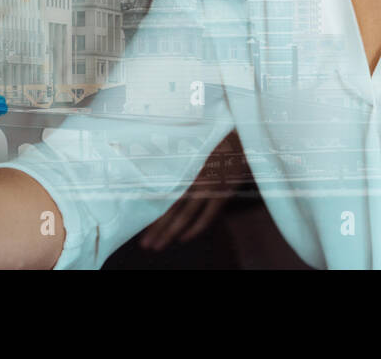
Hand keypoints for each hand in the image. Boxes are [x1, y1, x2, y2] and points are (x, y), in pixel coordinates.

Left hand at [139, 130, 241, 250]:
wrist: (241, 135)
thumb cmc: (212, 137)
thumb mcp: (190, 146)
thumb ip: (175, 160)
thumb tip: (155, 173)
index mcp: (183, 166)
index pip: (164, 194)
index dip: (153, 210)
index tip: (139, 223)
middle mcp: (193, 178)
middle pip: (171, 208)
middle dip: (158, 228)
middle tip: (145, 244)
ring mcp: (209, 187)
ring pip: (186, 214)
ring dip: (171, 232)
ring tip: (157, 245)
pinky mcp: (224, 192)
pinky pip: (208, 215)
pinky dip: (195, 228)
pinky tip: (183, 237)